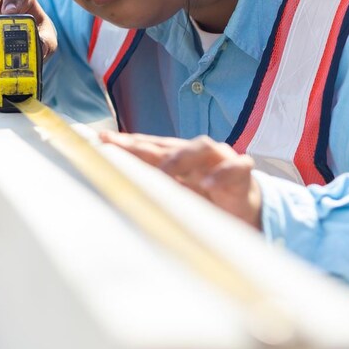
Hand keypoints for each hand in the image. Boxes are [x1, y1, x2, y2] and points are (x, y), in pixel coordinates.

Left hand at [100, 132, 261, 229]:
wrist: (246, 207)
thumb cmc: (206, 198)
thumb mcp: (177, 195)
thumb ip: (155, 189)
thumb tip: (120, 189)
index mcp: (179, 155)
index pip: (149, 145)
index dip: (127, 142)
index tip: (102, 141)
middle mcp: (197, 152)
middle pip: (168, 144)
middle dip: (142, 145)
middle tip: (118, 148)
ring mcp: (220, 158)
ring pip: (201, 147)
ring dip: (181, 158)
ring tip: (163, 171)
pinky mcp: (241, 172)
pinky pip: (234, 167)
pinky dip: (220, 175)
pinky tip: (207, 184)